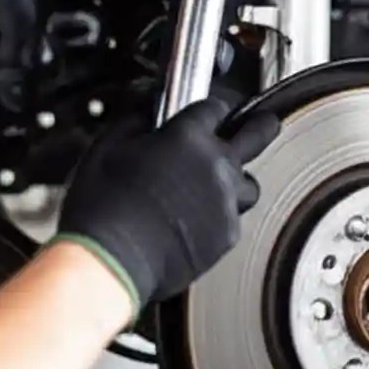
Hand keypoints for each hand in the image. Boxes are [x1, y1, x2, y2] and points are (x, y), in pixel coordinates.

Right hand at [53, 99, 279, 312]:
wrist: (110, 260)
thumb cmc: (103, 207)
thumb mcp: (107, 147)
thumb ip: (136, 121)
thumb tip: (148, 112)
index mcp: (188, 135)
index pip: (216, 107)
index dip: (212, 109)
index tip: (210, 114)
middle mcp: (216, 163)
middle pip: (257, 133)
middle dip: (261, 124)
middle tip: (265, 122)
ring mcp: (226, 199)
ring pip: (250, 183)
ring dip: (238, 181)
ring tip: (219, 187)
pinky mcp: (228, 233)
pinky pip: (234, 218)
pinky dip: (220, 217)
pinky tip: (196, 222)